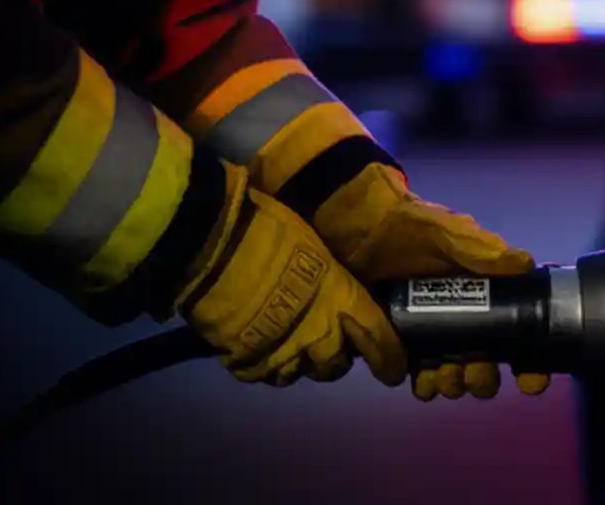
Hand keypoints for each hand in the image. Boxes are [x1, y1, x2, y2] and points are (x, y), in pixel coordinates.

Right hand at [176, 168, 403, 386]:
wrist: (211, 243)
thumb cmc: (269, 230)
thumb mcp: (318, 251)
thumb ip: (334, 282)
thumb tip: (341, 289)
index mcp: (342, 301)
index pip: (379, 341)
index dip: (390, 359)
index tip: (393, 369)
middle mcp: (317, 335)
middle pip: (337, 365)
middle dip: (336, 356)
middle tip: (328, 340)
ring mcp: (279, 352)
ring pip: (299, 373)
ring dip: (300, 361)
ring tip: (289, 341)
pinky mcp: (243, 361)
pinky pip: (262, 373)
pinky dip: (264, 363)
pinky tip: (259, 344)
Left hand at [312, 163, 549, 399]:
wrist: (355, 230)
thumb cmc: (409, 228)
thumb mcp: (448, 234)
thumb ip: (484, 251)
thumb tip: (526, 265)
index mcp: (485, 295)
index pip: (519, 336)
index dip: (530, 363)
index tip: (528, 379)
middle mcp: (466, 320)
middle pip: (488, 366)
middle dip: (484, 378)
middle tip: (471, 369)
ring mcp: (434, 336)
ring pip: (456, 376)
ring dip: (455, 383)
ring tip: (443, 373)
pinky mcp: (403, 345)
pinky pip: (422, 377)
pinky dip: (426, 385)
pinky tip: (421, 379)